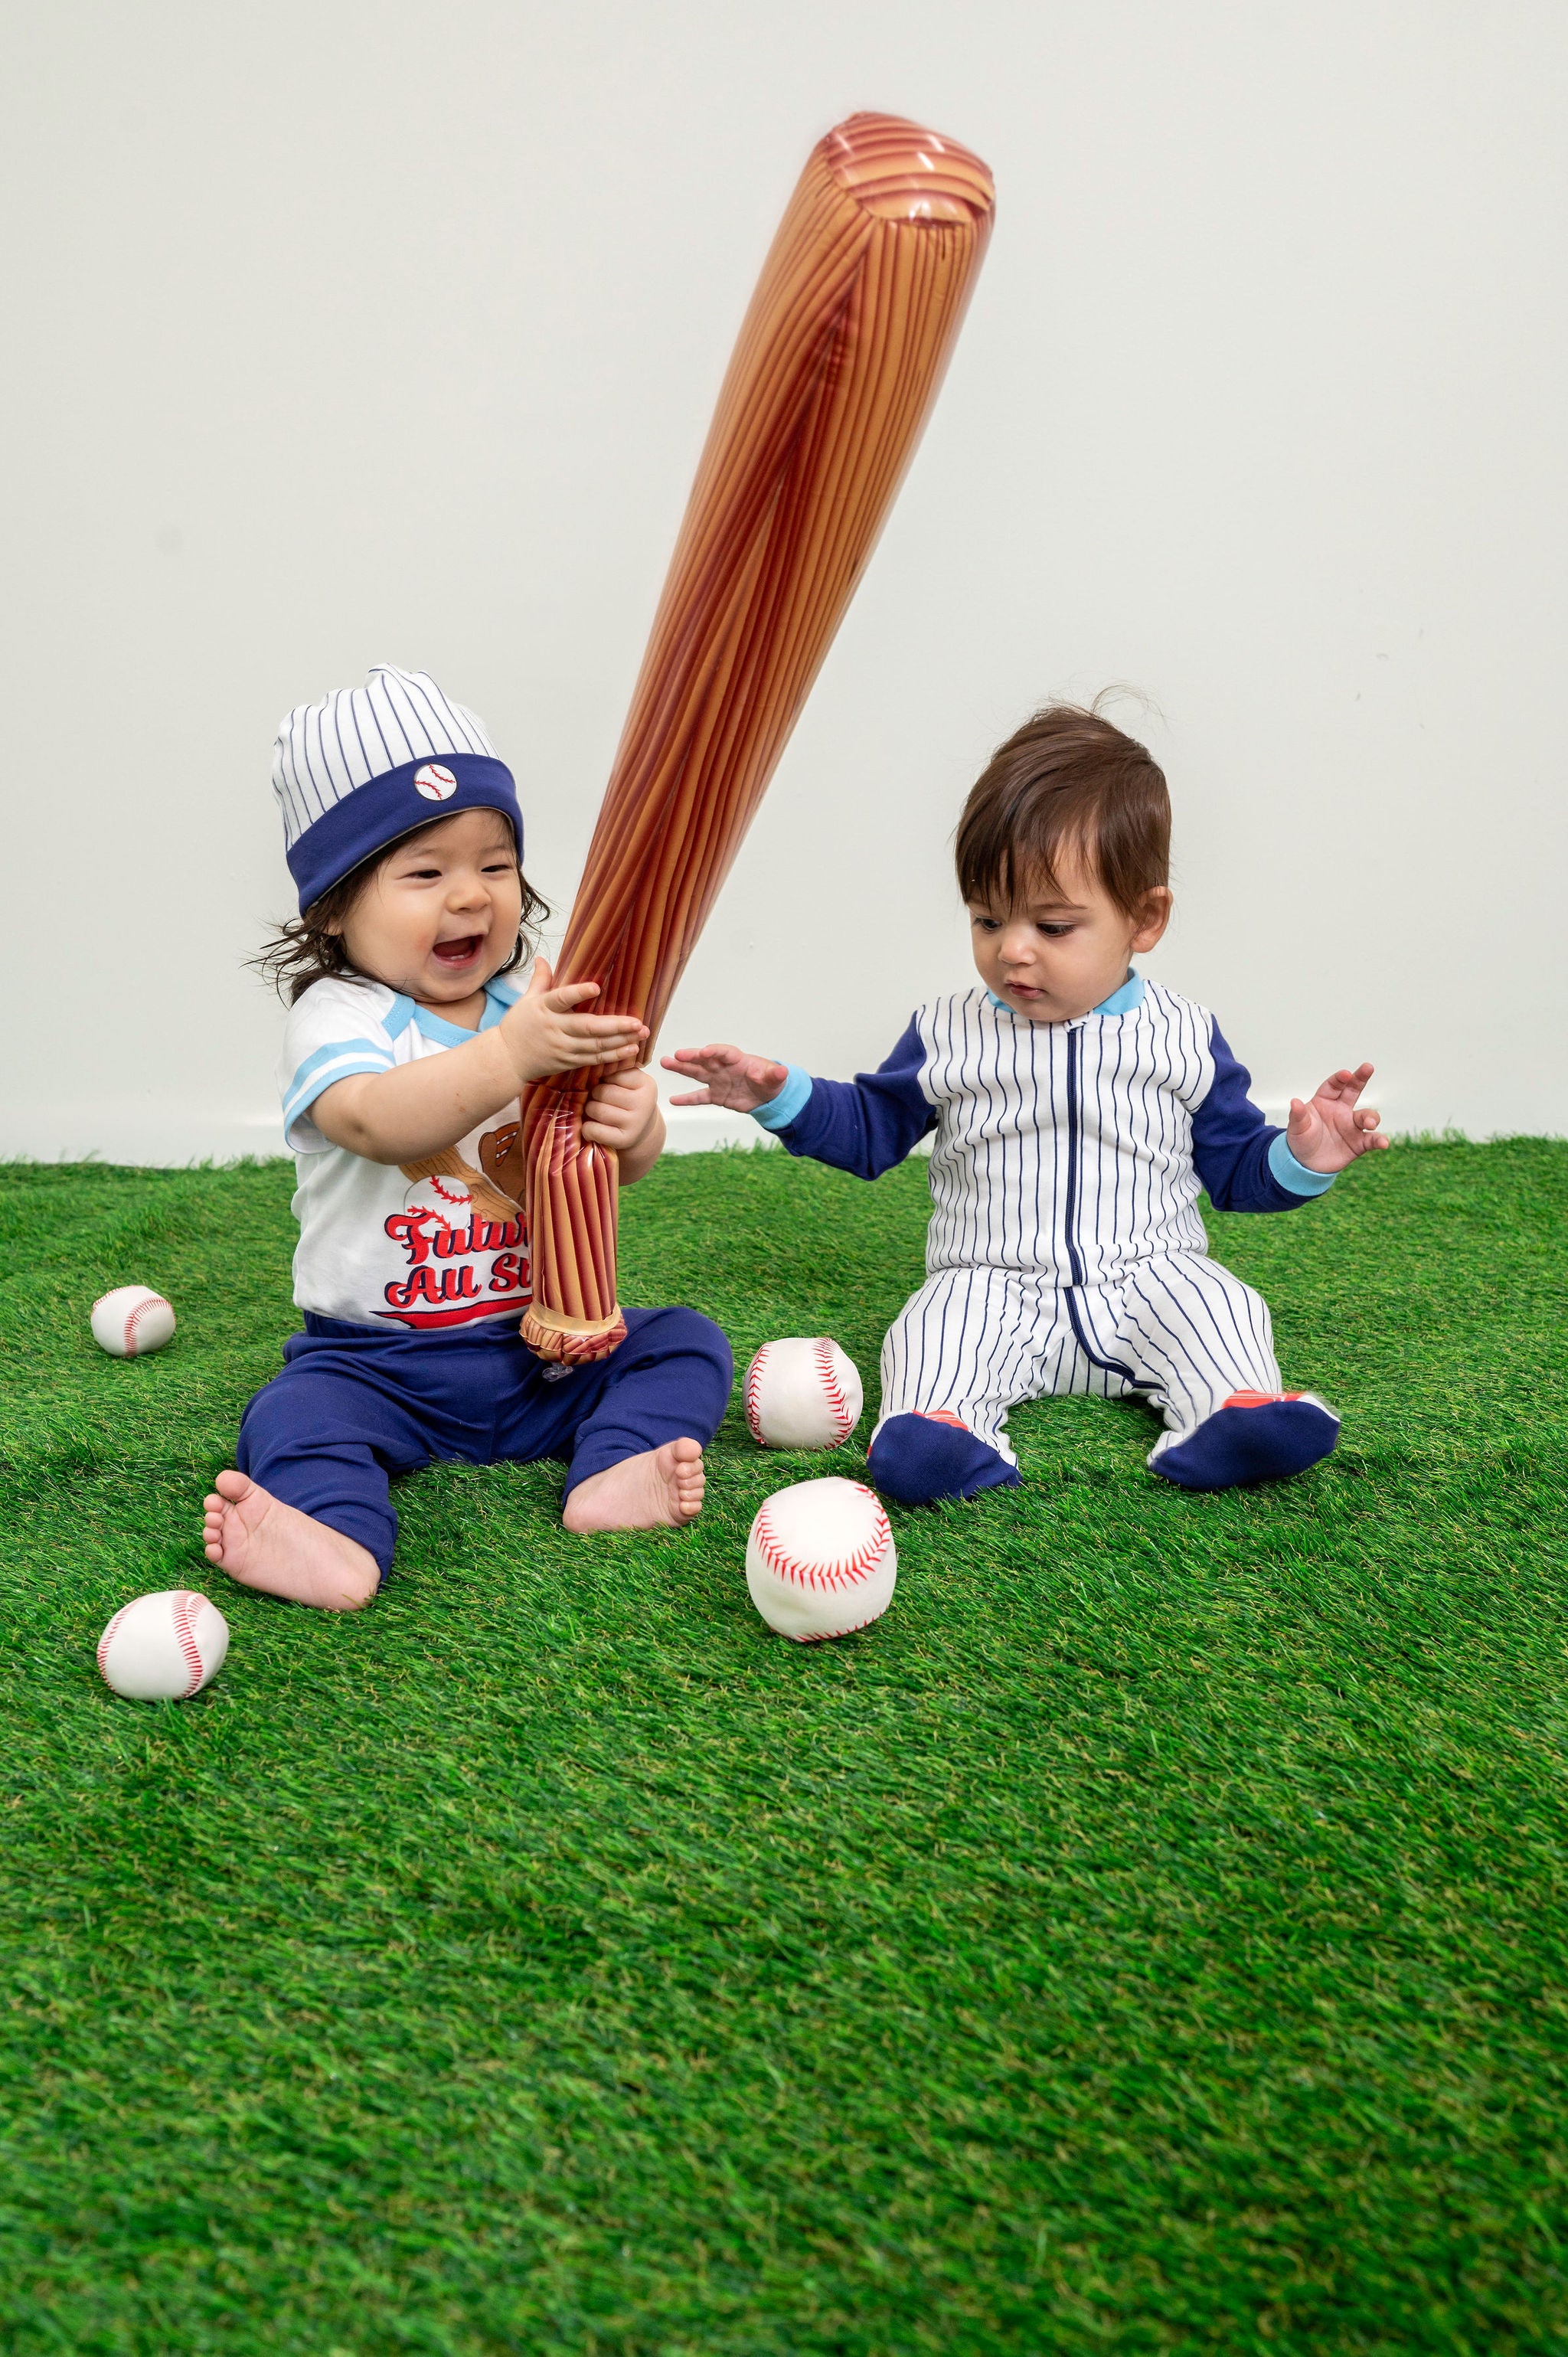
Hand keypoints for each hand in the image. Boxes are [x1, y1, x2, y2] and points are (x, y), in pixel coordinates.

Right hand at [500, 959, 647, 1086]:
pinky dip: (613, 1056)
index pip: (561, 999)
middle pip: (588, 1027)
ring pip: (595, 1046)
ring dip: (620, 1041)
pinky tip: (630, 1050)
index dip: (578, 993)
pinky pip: (594, 1059)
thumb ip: (540, 980)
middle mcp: (555, 1029)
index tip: (596, 987)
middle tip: (637, 1022)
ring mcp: (563, 1048)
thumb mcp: (526, 1000)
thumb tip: (542, 958)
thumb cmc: (518, 1026)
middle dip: (615, 1025)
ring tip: (640, 1034)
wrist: (506, 1059)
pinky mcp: (568, 1062)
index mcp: (544, 1009)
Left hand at [583, 1067, 659, 1152]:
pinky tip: (594, 1127)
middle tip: (599, 1101)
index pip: (611, 1073)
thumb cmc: (627, 1102)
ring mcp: (636, 1123)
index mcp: (646, 1083)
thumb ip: (613, 1071)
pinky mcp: (625, 1140)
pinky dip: (587, 1129)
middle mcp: (645, 1103)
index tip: (608, 1086)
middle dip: (594, 1096)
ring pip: (596, 1109)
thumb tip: (589, 1069)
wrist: (640, 1132)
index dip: (603, 1079)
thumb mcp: (627, 1083)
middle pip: (602, 1091)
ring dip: (589, 1111)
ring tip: (596, 1113)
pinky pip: (593, 1129)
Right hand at [661, 1043, 788, 1112]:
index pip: (724, 1052)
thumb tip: (783, 1071)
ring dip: (681, 1069)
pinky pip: (699, 1097)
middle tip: (676, 1055)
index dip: (714, 1051)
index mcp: (737, 1060)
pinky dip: (687, 1099)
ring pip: (697, 1073)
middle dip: (692, 1057)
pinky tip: (673, 1100)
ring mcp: (717, 1080)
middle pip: (705, 1060)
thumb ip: (775, 1075)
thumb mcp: (775, 1079)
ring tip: (665, 1063)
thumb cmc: (771, 1082)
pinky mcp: (716, 1095)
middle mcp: (723, 1067)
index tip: (704, 1052)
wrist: (768, 1096)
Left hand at [1287, 1062, 1390, 1172]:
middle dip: (1361, 1078)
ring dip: (1371, 1117)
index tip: (1346, 1074)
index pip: (1333, 1086)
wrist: (1305, 1164)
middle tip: (1368, 1067)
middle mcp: (1341, 1110)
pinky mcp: (1359, 1143)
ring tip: (1369, 1123)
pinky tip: (1384, 1143)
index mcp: (1324, 1101)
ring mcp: (1351, 1125)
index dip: (1340, 1079)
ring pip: (1366, 1116)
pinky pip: (1372, 1140)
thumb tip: (1294, 1102)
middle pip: (1353, 1090)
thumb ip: (1298, 1115)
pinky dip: (1379, 1140)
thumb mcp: (1296, 1127)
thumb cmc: (1301, 1140)